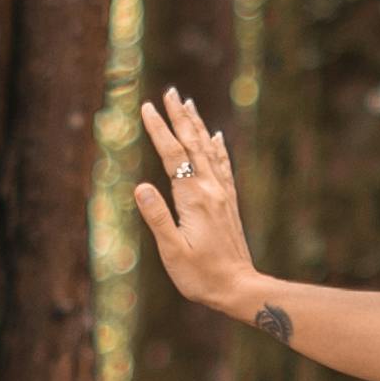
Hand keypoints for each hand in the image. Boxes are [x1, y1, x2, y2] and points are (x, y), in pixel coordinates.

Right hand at [129, 94, 269, 319]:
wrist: (239, 289)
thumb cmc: (201, 275)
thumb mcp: (172, 251)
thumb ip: (157, 217)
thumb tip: (140, 187)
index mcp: (194, 199)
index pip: (173, 156)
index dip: (159, 130)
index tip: (147, 107)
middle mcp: (211, 190)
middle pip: (193, 145)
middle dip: (179, 117)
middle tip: (170, 92)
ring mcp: (223, 195)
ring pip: (209, 151)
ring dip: (198, 126)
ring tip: (189, 104)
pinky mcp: (229, 204)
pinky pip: (223, 167)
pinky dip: (218, 148)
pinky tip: (217, 137)